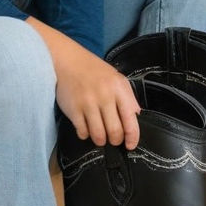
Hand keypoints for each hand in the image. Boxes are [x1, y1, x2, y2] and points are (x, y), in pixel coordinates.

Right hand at [25, 18, 140, 149]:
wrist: (68, 60)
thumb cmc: (94, 71)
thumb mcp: (117, 78)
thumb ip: (128, 97)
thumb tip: (136, 116)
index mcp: (119, 89)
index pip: (130, 120)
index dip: (132, 137)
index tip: (130, 145)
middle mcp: (104, 96)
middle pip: (115, 131)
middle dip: (115, 140)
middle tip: (112, 139)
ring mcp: (87, 103)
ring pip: (98, 135)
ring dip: (100, 140)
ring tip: (100, 137)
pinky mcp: (73, 109)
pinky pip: (82, 131)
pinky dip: (85, 134)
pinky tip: (86, 128)